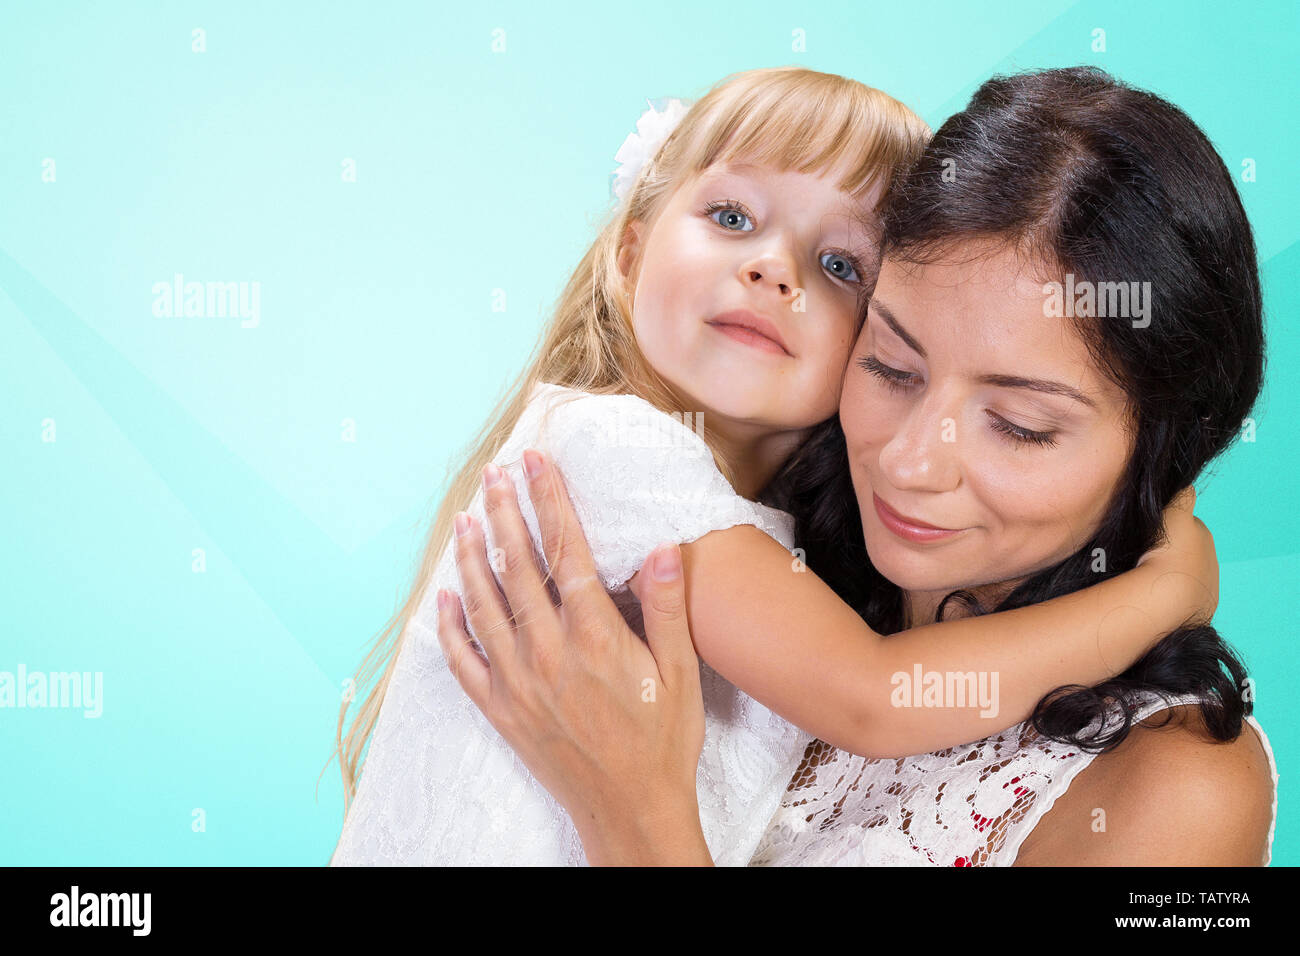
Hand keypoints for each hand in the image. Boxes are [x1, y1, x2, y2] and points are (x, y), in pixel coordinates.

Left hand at [435, 448, 712, 865]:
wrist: (631, 810)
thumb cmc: (662, 742)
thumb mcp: (681, 674)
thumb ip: (668, 609)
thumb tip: (661, 547)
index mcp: (596, 638)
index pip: (566, 551)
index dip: (550, 500)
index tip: (536, 463)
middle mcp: (549, 654)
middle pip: (518, 568)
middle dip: (505, 513)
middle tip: (494, 474)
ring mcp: (518, 682)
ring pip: (484, 606)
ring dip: (472, 558)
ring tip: (467, 518)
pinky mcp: (501, 710)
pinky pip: (463, 662)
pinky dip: (449, 627)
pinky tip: (444, 598)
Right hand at [1136, 485, 1218, 624]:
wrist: (1169, 596)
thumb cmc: (1167, 551)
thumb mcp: (1171, 511)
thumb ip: (1180, 495)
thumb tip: (1186, 486)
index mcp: (1203, 535)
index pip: (1184, 524)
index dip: (1165, 525)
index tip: (1147, 531)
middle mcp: (1210, 561)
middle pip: (1184, 551)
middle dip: (1166, 552)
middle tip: (1141, 554)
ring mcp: (1205, 588)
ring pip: (1180, 576)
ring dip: (1164, 575)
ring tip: (1140, 577)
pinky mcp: (1198, 612)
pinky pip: (1178, 599)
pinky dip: (1166, 595)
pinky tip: (1150, 595)